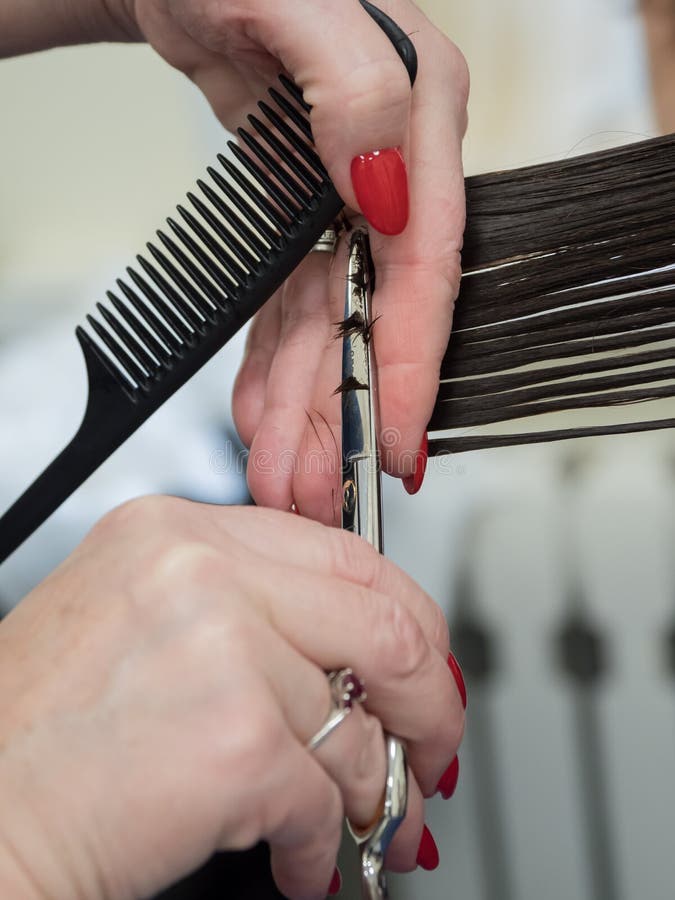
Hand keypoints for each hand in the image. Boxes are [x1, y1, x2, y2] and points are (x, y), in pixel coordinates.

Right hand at [0, 498, 463, 899]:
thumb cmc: (38, 735)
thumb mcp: (138, 621)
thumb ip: (244, 613)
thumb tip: (346, 655)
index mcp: (179, 532)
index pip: (341, 554)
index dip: (402, 616)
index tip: (421, 662)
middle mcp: (202, 572)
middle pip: (380, 620)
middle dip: (428, 697)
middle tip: (432, 744)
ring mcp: (222, 649)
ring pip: (355, 725)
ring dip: (367, 788)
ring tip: (356, 818)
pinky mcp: (235, 742)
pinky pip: (321, 798)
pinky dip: (321, 842)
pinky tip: (300, 858)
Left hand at [106, 0, 468, 520]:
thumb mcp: (296, 1)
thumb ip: (362, 94)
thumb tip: (393, 195)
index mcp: (419, 113)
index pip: (427, 264)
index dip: (409, 362)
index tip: (391, 437)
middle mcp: (391, 162)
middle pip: (375, 312)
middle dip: (343, 407)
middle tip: (318, 483)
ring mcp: (343, 189)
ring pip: (329, 320)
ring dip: (305, 402)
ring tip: (284, 469)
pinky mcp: (300, 207)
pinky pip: (290, 300)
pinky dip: (275, 361)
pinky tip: (264, 412)